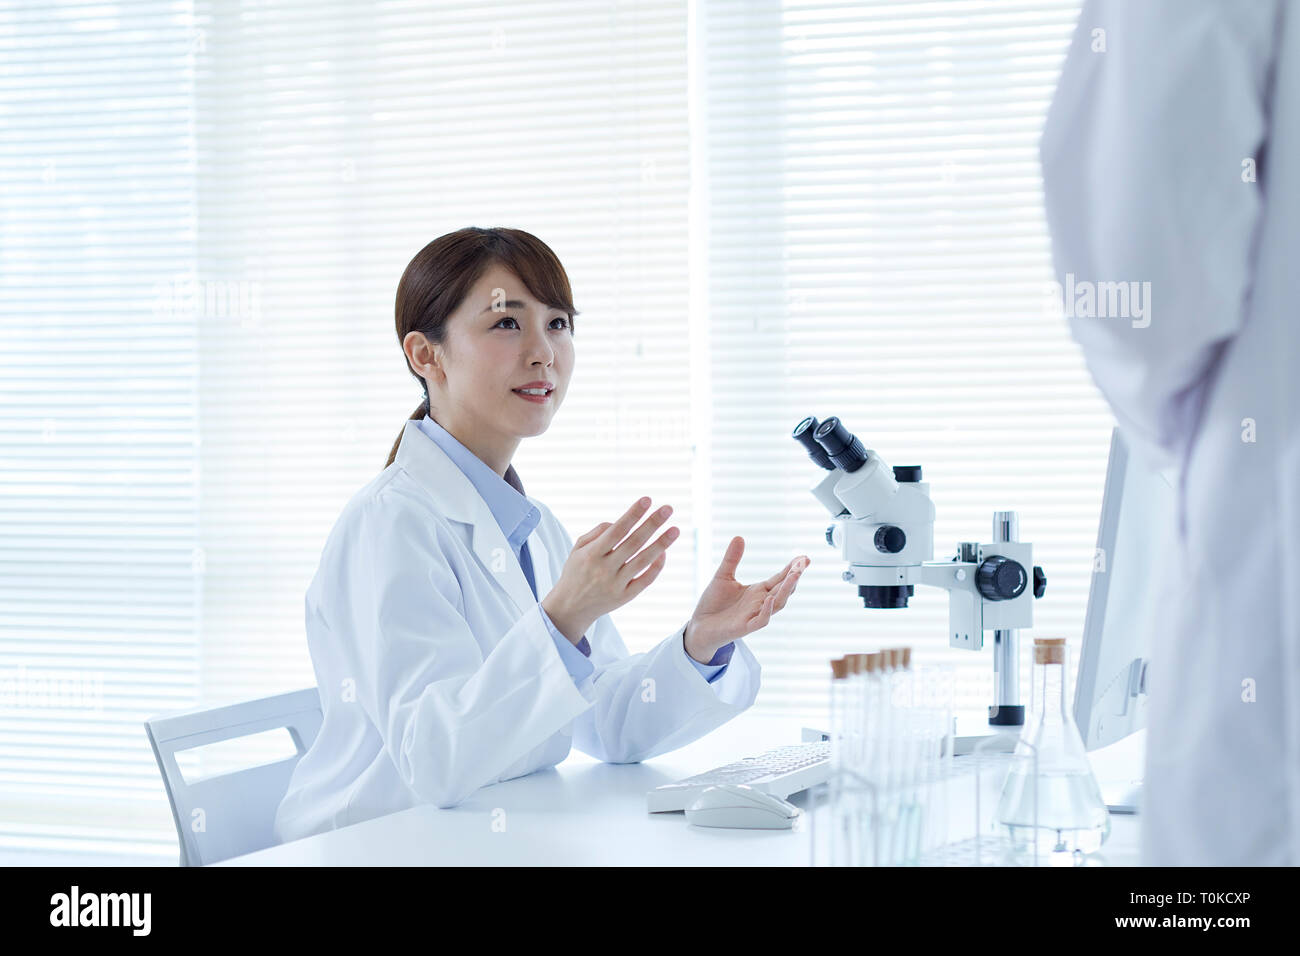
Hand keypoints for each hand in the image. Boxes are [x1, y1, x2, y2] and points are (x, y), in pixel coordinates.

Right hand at [541, 497, 678, 644]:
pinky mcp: (625, 597)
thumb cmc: (576, 572)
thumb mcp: (577, 549)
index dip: (633, 514)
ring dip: (661, 544)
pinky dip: (656, 566)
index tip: (647, 500)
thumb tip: (620, 522)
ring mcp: (616, 584)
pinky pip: (645, 580)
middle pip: (633, 543)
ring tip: (675, 529)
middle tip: (668, 509)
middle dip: (652, 524)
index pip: (616, 530)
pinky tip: (664, 553)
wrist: (570, 608)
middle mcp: (604, 569)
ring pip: (643, 561)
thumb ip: (597, 532)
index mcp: (591, 554)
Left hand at [685, 537, 808, 663]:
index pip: (780, 578)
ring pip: (777, 604)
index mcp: (758, 591)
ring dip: (787, 590)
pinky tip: (770, 598)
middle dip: (795, 576)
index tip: (804, 557)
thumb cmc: (713, 602)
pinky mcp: (745, 627)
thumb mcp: (722, 576)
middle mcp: (760, 602)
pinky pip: (761, 620)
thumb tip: (739, 537)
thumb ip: (732, 558)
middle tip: (804, 562)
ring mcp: (754, 615)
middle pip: (784, 589)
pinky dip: (767, 610)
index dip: (792, 568)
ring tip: (795, 575)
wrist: (699, 625)